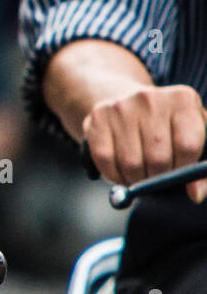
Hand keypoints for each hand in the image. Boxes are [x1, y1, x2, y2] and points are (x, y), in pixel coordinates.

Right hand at [82, 84, 206, 202]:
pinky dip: (113, 175)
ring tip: (139, 174)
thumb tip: (195, 194)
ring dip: (135, 179)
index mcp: (182, 99)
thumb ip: (202, 170)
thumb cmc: (166, 126)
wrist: (125, 100)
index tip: (177, 174)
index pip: (188, 146)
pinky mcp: (97, 117)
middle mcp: (150, 98)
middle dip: (157, 178)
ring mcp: (121, 106)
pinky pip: (105, 160)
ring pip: (130, 163)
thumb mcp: (192, 137)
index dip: (183, 170)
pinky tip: (120, 171)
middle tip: (155, 177)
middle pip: (157, 158)